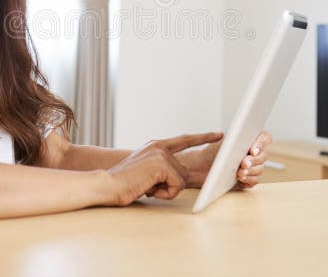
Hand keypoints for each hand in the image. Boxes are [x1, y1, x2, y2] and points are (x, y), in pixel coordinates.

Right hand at [104, 132, 223, 205]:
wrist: (108, 184)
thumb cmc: (125, 182)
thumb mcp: (148, 172)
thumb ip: (164, 169)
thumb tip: (182, 176)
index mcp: (156, 146)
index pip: (184, 139)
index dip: (202, 137)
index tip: (219, 133)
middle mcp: (159, 146)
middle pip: (183, 172)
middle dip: (171, 186)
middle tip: (149, 186)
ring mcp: (161, 154)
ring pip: (180, 180)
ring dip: (166, 190)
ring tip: (146, 186)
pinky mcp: (162, 164)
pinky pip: (176, 186)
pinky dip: (164, 193)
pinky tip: (148, 188)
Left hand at [176, 130, 272, 189]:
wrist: (204, 166)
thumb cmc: (213, 152)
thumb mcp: (220, 142)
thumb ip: (229, 138)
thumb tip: (228, 135)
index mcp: (251, 139)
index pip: (265, 138)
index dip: (261, 143)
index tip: (252, 150)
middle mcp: (254, 153)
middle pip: (263, 155)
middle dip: (253, 160)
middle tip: (244, 163)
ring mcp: (253, 166)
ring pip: (260, 169)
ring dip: (251, 171)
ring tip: (239, 172)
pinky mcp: (249, 179)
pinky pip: (255, 180)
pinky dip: (249, 179)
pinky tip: (240, 178)